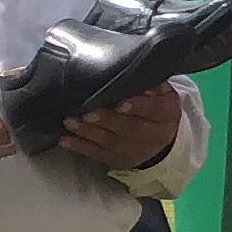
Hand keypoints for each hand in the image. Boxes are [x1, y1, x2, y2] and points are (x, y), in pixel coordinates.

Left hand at [62, 81, 183, 167]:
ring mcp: (135, 151)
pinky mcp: (119, 161)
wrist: (164, 144)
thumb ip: (151, 83)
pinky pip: (98, 155)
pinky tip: (65, 140)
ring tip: (69, 122)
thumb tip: (132, 71)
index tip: (120, 103)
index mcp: (166, 114)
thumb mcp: (163, 94)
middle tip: (87, 113)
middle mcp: (154, 135)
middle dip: (107, 120)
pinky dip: (80, 147)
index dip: (137, 107)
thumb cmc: (157, 110)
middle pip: (130, 128)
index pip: (154, 110)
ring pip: (110, 142)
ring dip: (88, 132)